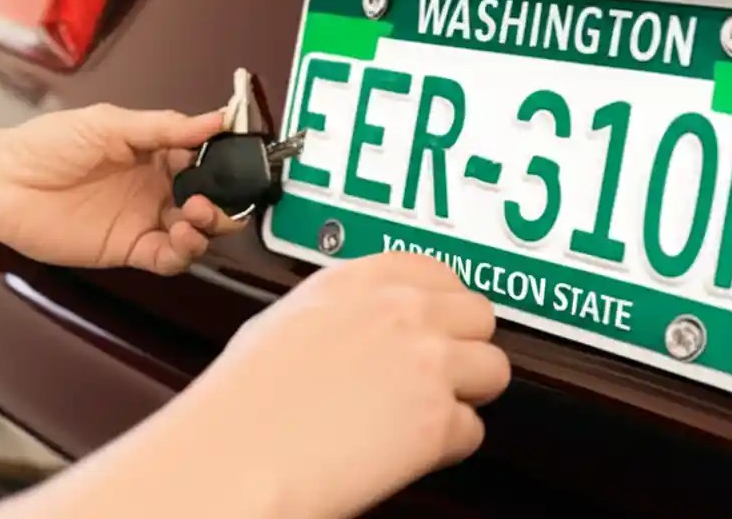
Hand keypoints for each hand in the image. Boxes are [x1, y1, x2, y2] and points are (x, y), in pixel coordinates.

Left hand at [0, 103, 244, 273]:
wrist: (3, 183)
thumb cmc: (44, 146)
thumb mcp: (109, 124)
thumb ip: (164, 127)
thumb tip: (214, 119)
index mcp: (154, 152)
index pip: (204, 157)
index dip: (224, 161)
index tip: (238, 159)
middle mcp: (154, 187)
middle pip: (207, 199)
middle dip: (222, 200)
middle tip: (215, 197)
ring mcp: (144, 220)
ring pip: (194, 231)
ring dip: (207, 226)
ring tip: (196, 215)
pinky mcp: (129, 249)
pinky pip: (168, 258)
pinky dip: (184, 252)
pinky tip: (182, 238)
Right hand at [159, 252, 511, 516]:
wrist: (237, 458)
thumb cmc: (242, 403)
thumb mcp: (285, 321)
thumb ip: (341, 312)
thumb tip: (363, 326)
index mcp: (359, 280)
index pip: (439, 273)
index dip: (441, 308)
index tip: (435, 326)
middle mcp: (402, 310)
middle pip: (479, 315)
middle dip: (463, 347)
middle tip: (434, 376)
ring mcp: (428, 361)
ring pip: (494, 369)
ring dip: (467, 395)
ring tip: (422, 415)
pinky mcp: (440, 419)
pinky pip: (473, 431)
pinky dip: (446, 447)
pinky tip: (402, 451)